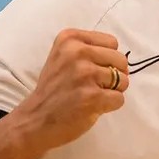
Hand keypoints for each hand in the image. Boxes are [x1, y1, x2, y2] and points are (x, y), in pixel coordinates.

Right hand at [16, 29, 128, 152]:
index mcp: (70, 38)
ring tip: (90, 96)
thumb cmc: (53, 89)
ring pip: (123, 80)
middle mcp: (77, 52)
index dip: (108, 59)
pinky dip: (110, 106)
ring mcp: (85, 74)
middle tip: (92, 85)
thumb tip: (122, 60)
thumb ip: (88, 50)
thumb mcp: (63, 57)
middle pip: (121, 60)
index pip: (112, 42)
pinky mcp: (93, 96)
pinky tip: (91, 107)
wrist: (34, 120)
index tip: (91, 69)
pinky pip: (120, 98)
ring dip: (112, 91)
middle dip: (114, 75)